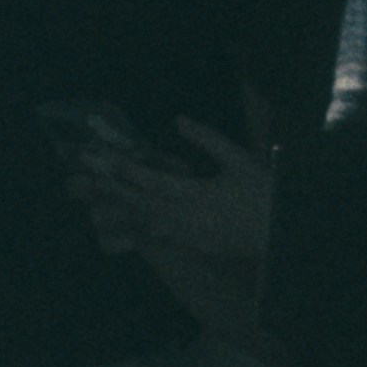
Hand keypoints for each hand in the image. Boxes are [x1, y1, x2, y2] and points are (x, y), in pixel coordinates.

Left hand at [71, 126, 268, 272]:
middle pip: (140, 201)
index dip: (123, 169)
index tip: (99, 158)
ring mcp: (189, 236)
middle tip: (83, 176)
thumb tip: (179, 120)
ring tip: (97, 193)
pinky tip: (128, 216)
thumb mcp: (239, 160)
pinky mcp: (195, 246)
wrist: (284, 236)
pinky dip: (141, 223)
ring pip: (146, 220)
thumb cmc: (265, 194)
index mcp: (197, 195)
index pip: (151, 180)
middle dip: (110, 187)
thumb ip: (207, 140)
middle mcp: (186, 218)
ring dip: (121, 206)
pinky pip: (160, 234)